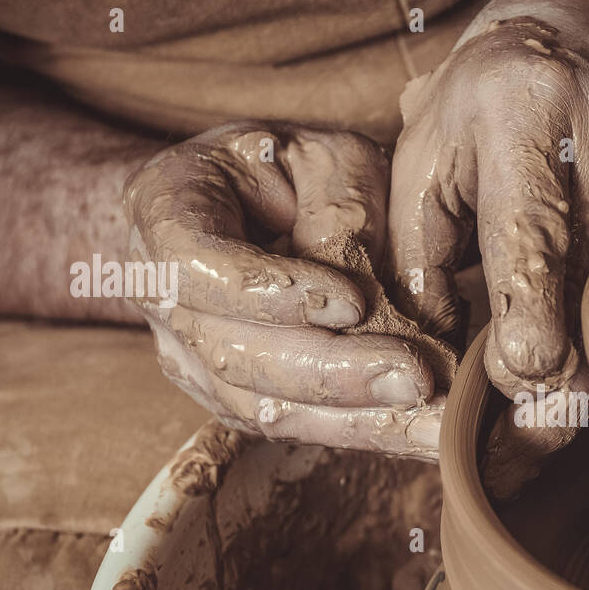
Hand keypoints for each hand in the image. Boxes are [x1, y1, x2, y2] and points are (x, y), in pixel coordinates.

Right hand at [124, 123, 443, 457]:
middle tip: (416, 378)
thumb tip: (371, 296)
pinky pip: (291, 427)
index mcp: (165, 209)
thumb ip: (342, 208)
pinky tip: (417, 434)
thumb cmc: (287, 168)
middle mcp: (159, 294)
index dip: (273, 292)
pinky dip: (358, 432)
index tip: (352, 304)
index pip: (199, 263)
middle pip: (235, 355)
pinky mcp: (229, 397)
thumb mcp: (321, 155)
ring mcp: (187, 354)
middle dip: (333, 375)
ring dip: (354, 420)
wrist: (239, 202)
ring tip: (429, 424)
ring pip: (263, 407)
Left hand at [387, 0, 588, 488]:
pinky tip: (588, 325)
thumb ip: (416, 250)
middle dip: (557, 369)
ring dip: (587, 351)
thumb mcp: (426, 148)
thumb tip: (441, 343)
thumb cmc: (493, 93)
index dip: (532, 318)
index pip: (534, 237)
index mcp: (523, 118)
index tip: (525, 376)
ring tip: (551, 375)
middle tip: (527, 425)